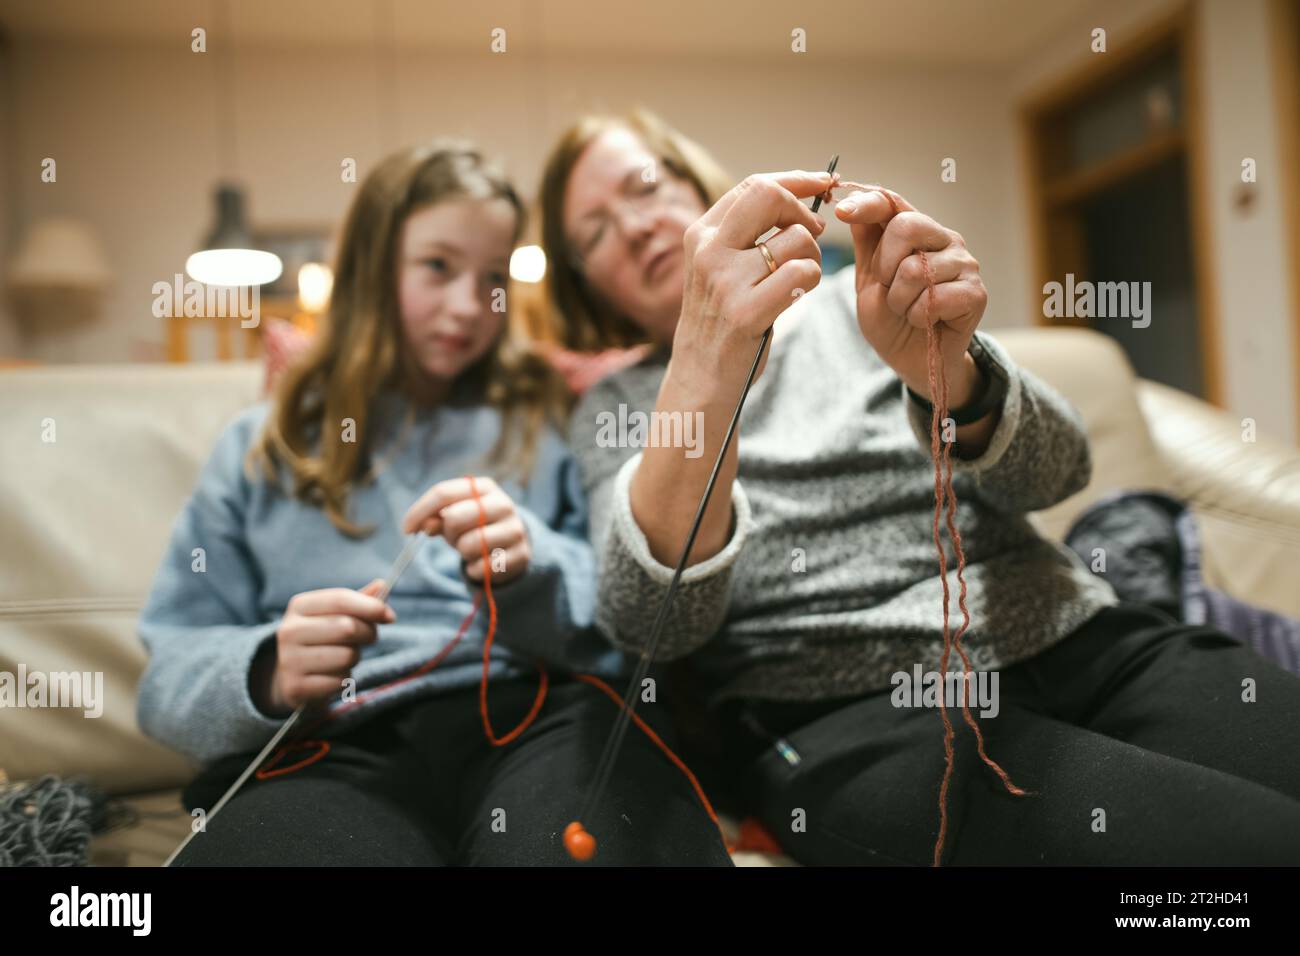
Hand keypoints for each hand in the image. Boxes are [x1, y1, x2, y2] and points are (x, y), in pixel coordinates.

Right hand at [269, 580, 392, 711]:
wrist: (291, 677)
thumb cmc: (322, 639)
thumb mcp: (334, 615)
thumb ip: (358, 600)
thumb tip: (382, 584)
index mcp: (299, 606)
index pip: (340, 599)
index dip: (370, 606)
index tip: (390, 616)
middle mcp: (290, 631)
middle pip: (347, 627)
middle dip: (368, 634)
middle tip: (369, 638)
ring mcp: (290, 660)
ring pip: (347, 656)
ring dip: (355, 658)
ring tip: (344, 657)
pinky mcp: (296, 687)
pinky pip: (340, 681)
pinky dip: (345, 679)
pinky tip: (333, 675)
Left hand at [401, 476, 529, 585]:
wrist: (513, 545)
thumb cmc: (476, 526)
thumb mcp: (455, 517)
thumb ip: (435, 517)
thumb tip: (424, 525)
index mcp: (483, 487)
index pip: (443, 493)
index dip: (420, 512)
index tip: (406, 530)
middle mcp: (502, 503)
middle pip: (455, 517)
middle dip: (447, 533)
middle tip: (453, 539)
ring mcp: (515, 528)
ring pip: (470, 544)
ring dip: (463, 552)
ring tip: (470, 549)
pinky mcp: (521, 554)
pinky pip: (482, 567)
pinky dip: (474, 569)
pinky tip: (480, 563)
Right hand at [671, 170, 831, 391]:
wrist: (700, 377)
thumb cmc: (720, 320)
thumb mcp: (718, 268)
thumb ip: (744, 234)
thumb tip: (797, 197)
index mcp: (701, 235)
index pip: (753, 185)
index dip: (795, 180)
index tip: (823, 183)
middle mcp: (709, 252)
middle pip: (769, 196)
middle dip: (803, 208)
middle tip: (814, 232)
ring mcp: (725, 282)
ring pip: (797, 238)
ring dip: (812, 256)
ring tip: (800, 278)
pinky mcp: (746, 312)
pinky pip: (802, 274)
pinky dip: (812, 280)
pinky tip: (799, 296)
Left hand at [834, 185, 986, 406]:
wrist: (911, 360)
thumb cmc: (892, 319)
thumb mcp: (868, 280)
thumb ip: (866, 243)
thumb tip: (852, 199)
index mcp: (918, 231)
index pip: (893, 202)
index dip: (867, 203)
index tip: (840, 212)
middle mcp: (945, 240)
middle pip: (906, 227)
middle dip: (884, 266)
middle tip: (889, 289)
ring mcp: (965, 264)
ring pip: (916, 270)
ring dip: (900, 301)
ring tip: (908, 310)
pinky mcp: (976, 293)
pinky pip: (933, 298)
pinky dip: (918, 316)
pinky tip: (926, 322)